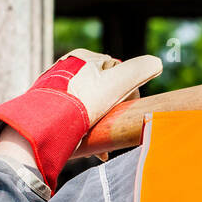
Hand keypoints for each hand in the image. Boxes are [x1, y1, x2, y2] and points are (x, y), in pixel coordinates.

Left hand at [0, 49, 161, 188]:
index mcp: (83, 56)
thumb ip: (141, 69)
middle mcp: (67, 68)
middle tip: (114, 127)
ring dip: (100, 123)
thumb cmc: (83, 101)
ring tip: (102, 142)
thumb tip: (157, 64)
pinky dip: (83, 129)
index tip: (128, 109)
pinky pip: (72, 116)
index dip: (128, 91)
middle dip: (112, 111)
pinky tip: (88, 144)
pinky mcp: (48, 107)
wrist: (44, 125)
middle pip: (102, 91)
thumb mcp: (118, 82)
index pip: (117, 71)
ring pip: (89, 106)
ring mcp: (56, 87)